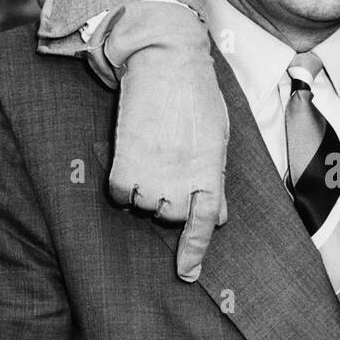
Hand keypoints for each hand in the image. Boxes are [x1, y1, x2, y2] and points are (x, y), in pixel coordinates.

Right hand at [102, 1, 228, 281]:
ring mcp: (153, 177)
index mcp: (211, 175)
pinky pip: (120, 195)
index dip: (195, 252)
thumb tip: (218, 215)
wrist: (165, 65)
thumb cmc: (197, 99)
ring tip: (153, 153)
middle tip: (171, 163)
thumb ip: (216, 179)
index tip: (186, 275)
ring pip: (144, 206)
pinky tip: (131, 158)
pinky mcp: (124, 166)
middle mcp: (182, 182)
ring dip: (146, 189)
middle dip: (171, 200)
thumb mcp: (219, 139)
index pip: (205, 225)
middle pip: (171, 217)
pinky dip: (123, 184)